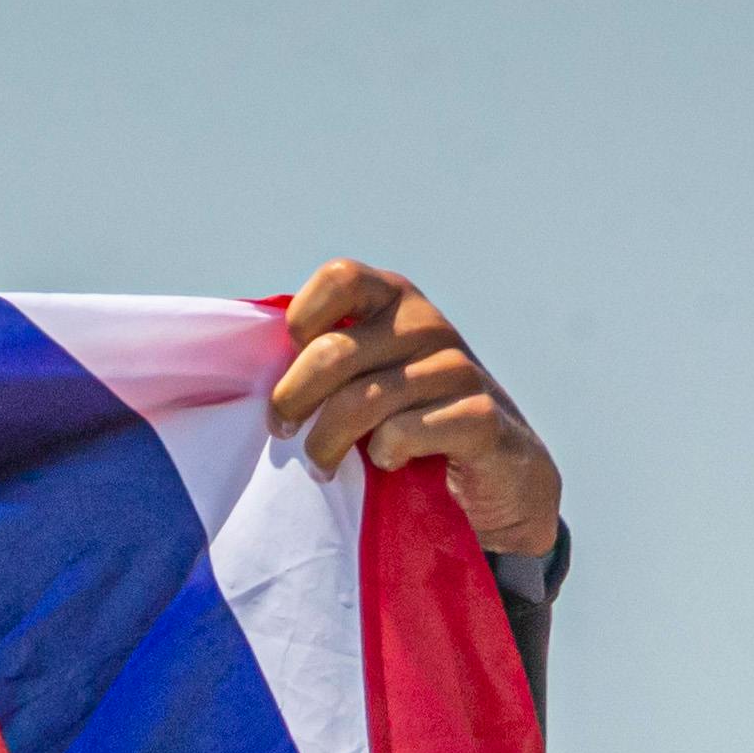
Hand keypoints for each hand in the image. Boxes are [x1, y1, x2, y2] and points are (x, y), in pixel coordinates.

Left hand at [271, 260, 563, 558]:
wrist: (499, 475)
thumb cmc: (412, 423)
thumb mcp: (368, 377)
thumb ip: (326, 358)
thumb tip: (254, 362)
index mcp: (396, 300)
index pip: (339, 277)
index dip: (303, 321)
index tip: (290, 364)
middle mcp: (428, 324)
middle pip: (333, 352)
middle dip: (293, 400)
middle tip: (284, 432)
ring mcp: (458, 368)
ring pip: (362, 401)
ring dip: (326, 444)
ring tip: (320, 467)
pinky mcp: (479, 416)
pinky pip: (404, 432)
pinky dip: (384, 454)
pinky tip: (388, 463)